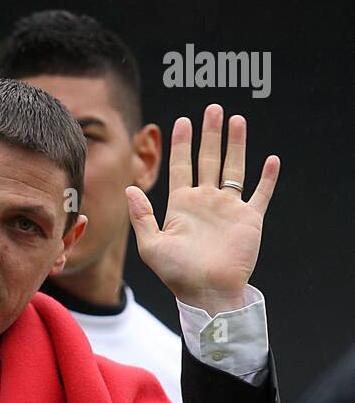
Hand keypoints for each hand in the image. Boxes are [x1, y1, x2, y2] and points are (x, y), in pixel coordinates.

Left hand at [125, 104, 279, 314]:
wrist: (208, 293)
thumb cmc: (178, 275)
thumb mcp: (152, 246)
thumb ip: (142, 217)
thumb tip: (129, 189)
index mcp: (182, 205)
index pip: (181, 166)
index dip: (181, 144)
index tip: (183, 121)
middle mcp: (205, 202)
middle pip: (208, 159)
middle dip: (210, 134)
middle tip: (213, 109)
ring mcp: (228, 209)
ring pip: (233, 168)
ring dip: (236, 144)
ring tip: (237, 119)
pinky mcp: (249, 219)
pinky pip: (260, 194)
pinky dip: (267, 178)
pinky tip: (272, 160)